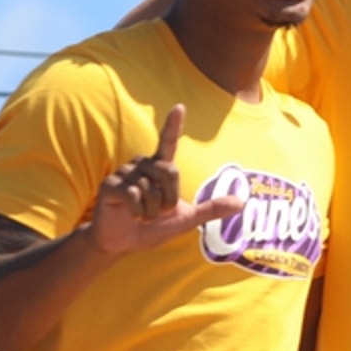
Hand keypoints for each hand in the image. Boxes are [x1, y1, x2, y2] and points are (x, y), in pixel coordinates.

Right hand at [89, 105, 246, 254]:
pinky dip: (138, 213)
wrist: (122, 243)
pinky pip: (133, 196)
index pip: (168, 142)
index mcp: (160, 168)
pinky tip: (131, 216)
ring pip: (151, 189)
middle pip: (171, 172)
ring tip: (142, 215)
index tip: (179, 107)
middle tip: (159, 213)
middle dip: (170, 200)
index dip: (173, 125)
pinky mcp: (110, 185)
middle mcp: (143, 164)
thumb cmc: (152, 227)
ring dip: (152, 211)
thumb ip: (210, 209)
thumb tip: (241, 203)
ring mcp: (125, 173)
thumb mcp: (186, 219)